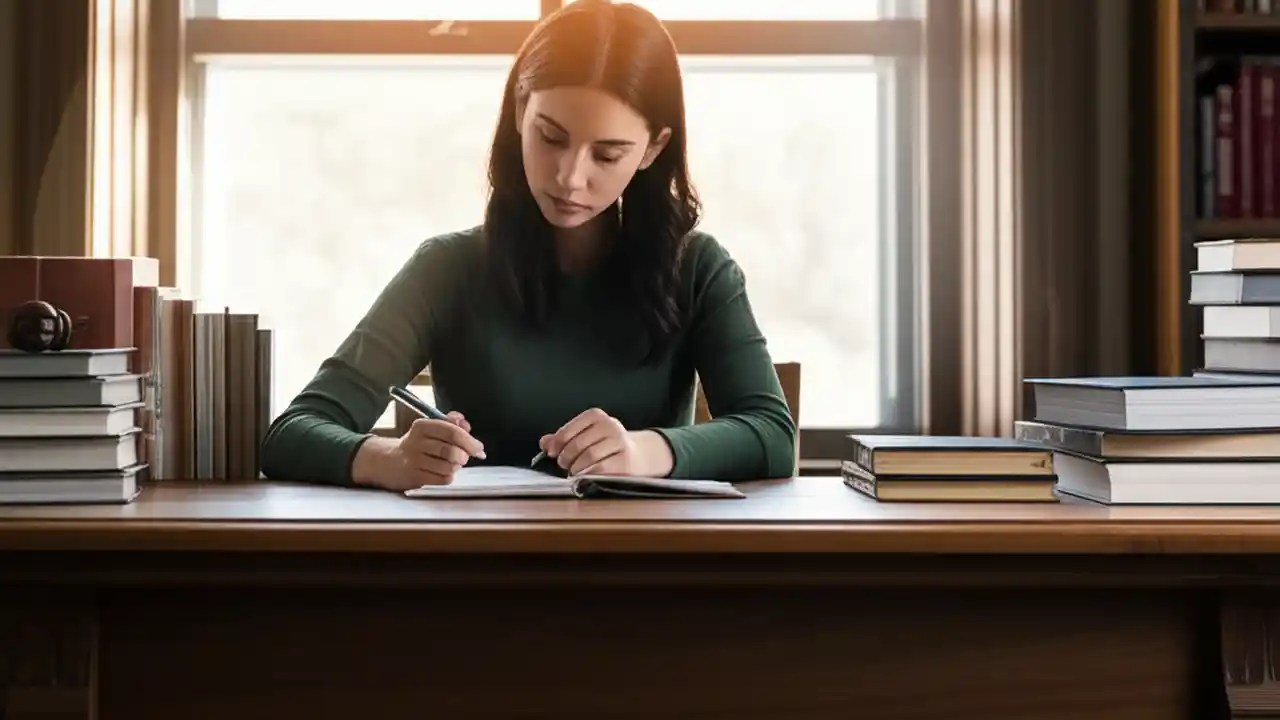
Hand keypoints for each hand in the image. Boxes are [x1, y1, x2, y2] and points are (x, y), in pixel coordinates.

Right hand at [353, 411, 484, 490]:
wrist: (390, 462)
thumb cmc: (418, 444)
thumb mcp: (431, 428)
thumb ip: (450, 423)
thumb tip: (465, 423)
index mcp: (422, 425)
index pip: (452, 432)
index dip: (470, 441)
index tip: (479, 448)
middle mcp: (416, 441)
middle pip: (451, 451)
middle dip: (464, 456)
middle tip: (464, 458)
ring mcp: (413, 460)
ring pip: (448, 467)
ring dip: (455, 467)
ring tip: (451, 465)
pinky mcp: (413, 476)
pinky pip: (442, 479)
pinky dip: (448, 477)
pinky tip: (443, 473)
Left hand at [539, 408, 673, 476]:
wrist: (638, 454)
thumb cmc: (606, 445)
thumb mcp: (585, 435)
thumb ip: (563, 438)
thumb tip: (544, 443)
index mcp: (596, 416)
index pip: (569, 429)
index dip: (557, 443)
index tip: (551, 453)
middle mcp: (610, 426)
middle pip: (577, 444)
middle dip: (566, 458)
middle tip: (564, 465)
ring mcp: (620, 443)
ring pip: (589, 457)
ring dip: (576, 468)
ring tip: (575, 471)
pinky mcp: (626, 461)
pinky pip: (600, 470)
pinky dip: (588, 475)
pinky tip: (586, 476)